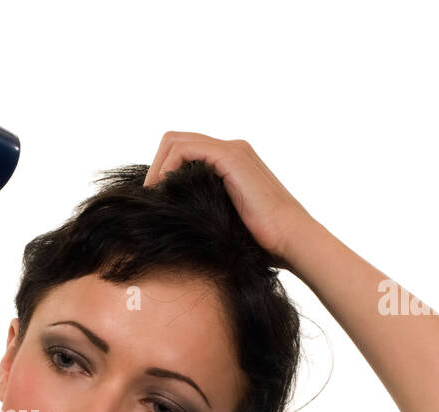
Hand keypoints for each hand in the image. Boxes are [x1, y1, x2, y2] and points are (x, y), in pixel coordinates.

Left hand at [143, 132, 315, 270]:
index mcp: (232, 163)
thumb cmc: (262, 242)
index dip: (163, 173)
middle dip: (156, 168)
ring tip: (151, 197)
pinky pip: (184, 150)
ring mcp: (232, 150)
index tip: (155, 203)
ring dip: (156, 168)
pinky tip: (163, 192)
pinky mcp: (231, 157)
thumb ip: (203, 210)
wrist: (291, 240)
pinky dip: (166, 168)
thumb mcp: (224, 222)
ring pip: (175, 141)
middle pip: (175, 142)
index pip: (184, 153)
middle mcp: (232, 150)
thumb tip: (172, 220)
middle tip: (148, 199)